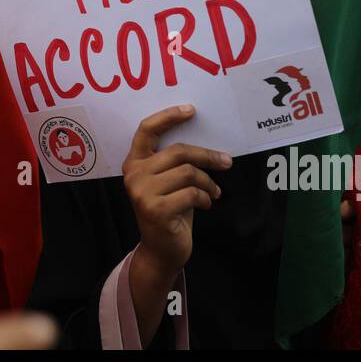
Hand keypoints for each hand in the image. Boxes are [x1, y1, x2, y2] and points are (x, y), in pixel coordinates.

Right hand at [121, 104, 231, 279]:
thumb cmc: (169, 211)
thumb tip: (206, 141)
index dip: (168, 117)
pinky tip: (206, 205)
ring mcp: (142, 192)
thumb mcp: (168, 182)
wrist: (161, 251)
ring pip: (188, 173)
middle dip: (207, 156)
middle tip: (227, 162)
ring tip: (214, 192)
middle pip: (178, 152)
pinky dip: (205, 198)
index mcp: (134, 163)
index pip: (147, 130)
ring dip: (208, 183)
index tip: (191, 111)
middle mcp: (133, 175)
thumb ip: (174, 162)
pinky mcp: (156, 210)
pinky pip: (192, 194)